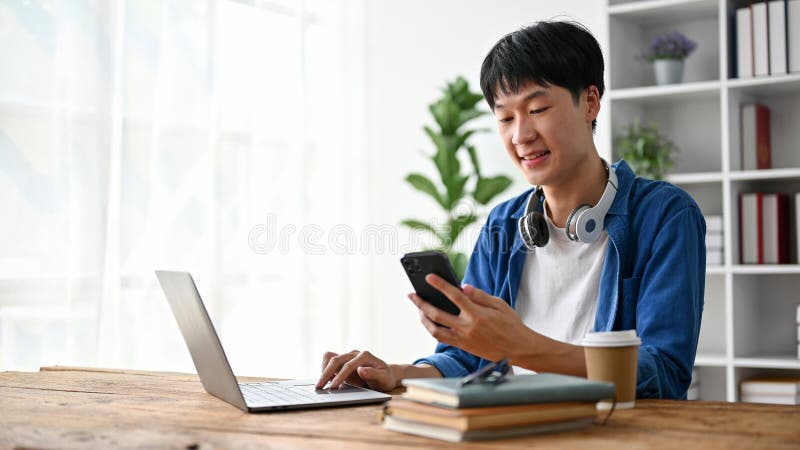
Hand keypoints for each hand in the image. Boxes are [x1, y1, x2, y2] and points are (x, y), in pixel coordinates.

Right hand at [315, 350, 395, 390]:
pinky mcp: (343, 361)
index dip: (340, 376)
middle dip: (326, 373)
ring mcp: (348, 356)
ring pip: (330, 357)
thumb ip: (373, 374)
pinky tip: (328, 380)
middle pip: (336, 360)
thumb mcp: (383, 379)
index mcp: (365, 356)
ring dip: (324, 370)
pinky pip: (329, 359)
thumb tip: (361, 370)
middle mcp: (355, 354)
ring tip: (322, 384)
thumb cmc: (384, 378)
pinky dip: (325, 368)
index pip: (349, 365)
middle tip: (319, 387)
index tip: (334, 387)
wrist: (384, 375)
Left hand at [408, 274, 531, 362]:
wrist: (518, 349)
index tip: (429, 277)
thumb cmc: (511, 325)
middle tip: (412, 295)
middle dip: (421, 303)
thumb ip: (480, 296)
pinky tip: (430, 321)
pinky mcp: (463, 347)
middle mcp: (467, 328)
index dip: (440, 285)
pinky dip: (433, 329)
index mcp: (477, 314)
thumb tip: (464, 287)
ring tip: (419, 309)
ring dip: (423, 319)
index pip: (454, 296)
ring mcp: (464, 339)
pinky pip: (443, 338)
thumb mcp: (500, 305)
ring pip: (435, 330)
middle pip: (437, 314)